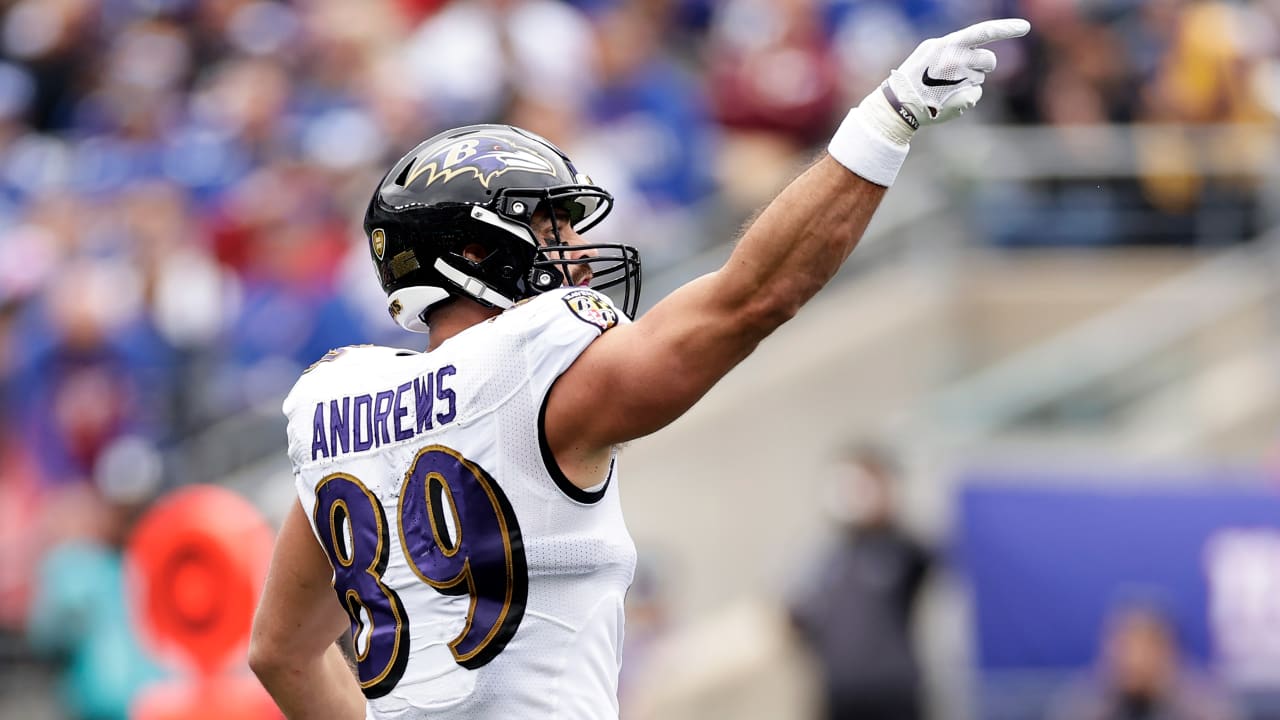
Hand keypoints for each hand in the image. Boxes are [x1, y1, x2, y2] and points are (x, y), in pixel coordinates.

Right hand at [865, 18, 1030, 143]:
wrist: (899, 105)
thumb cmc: (913, 79)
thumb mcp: (928, 53)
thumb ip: (952, 49)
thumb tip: (977, 53)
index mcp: (947, 45)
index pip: (982, 32)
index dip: (1006, 28)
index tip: (1025, 27)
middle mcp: (956, 60)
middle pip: (989, 60)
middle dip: (984, 66)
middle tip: (966, 73)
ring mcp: (961, 80)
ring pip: (980, 79)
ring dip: (969, 83)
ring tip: (944, 89)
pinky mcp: (965, 97)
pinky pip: (976, 95)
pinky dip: (965, 98)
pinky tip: (947, 100)